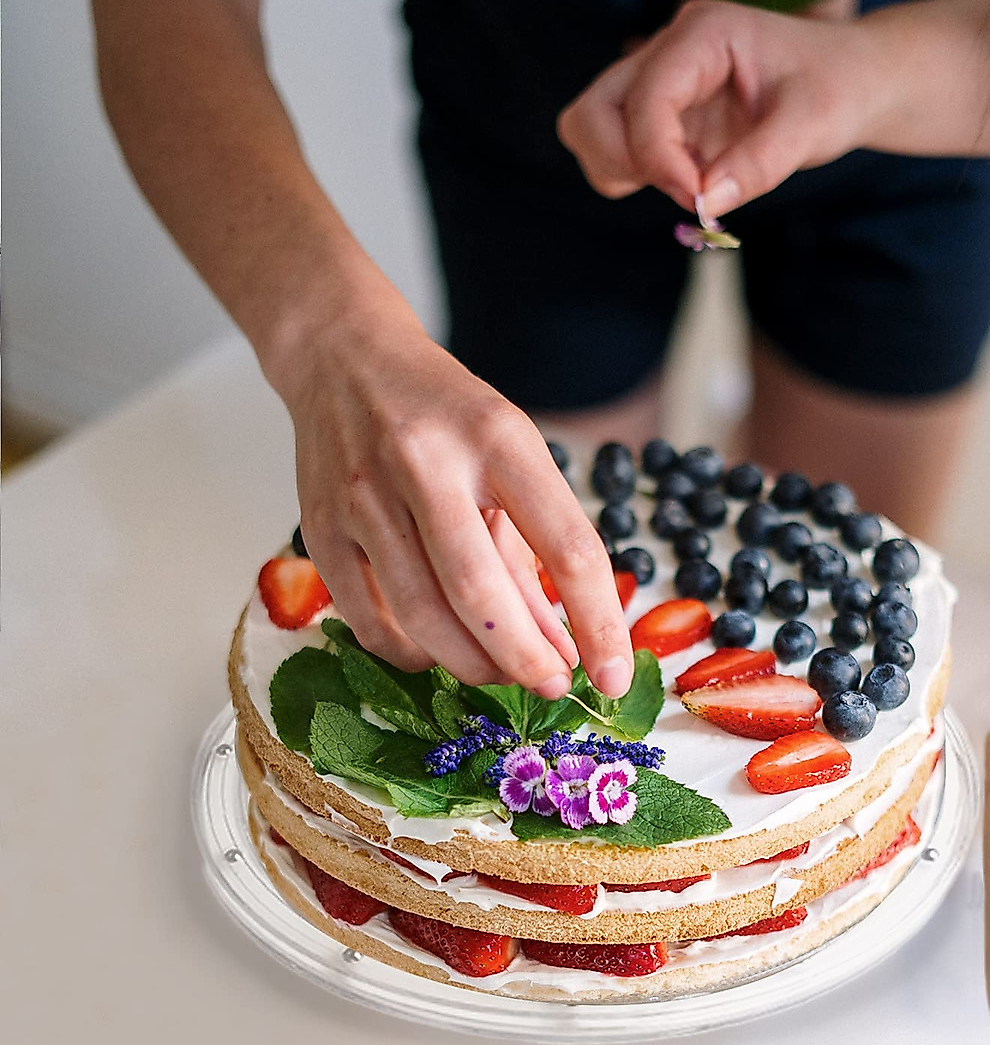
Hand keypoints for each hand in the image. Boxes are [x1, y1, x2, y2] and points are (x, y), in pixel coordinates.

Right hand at [271, 295, 634, 697]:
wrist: (345, 359)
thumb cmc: (446, 415)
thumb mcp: (510, 459)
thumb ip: (534, 557)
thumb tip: (564, 651)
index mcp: (498, 437)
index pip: (566, 546)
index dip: (597, 623)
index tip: (614, 675)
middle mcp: (427, 462)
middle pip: (482, 593)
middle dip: (526, 659)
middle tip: (552, 685)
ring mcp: (365, 495)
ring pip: (422, 614)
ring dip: (473, 665)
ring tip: (502, 674)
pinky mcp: (319, 525)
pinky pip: (368, 619)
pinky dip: (412, 653)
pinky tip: (439, 653)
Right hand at [557, 0, 885, 217]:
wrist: (850, 84)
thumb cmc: (837, 90)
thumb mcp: (813, 126)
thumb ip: (760, 164)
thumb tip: (706, 204)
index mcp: (701, 35)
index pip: (645, 98)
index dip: (659, 157)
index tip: (698, 198)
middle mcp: (666, 53)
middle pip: (592, 114)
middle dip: (625, 163)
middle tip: (686, 189)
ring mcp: (656, 85)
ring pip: (590, 133)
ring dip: (626, 173)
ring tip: (692, 182)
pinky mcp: (658, 118)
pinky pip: (615, 154)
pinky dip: (639, 179)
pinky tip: (692, 180)